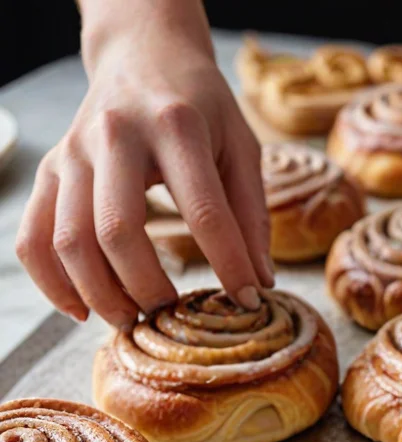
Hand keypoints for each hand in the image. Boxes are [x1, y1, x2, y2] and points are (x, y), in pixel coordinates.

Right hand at [16, 5, 273, 329]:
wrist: (144, 54)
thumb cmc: (203, 106)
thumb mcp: (242, 147)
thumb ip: (252, 214)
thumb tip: (260, 282)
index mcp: (177, 126)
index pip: (204, 211)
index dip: (229, 264)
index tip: (246, 301)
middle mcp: (117, 136)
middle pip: (118, 232)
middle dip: (148, 288)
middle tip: (173, 314)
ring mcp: (74, 152)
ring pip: (69, 241)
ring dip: (100, 295)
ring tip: (134, 320)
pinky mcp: (50, 169)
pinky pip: (33, 237)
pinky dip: (51, 283)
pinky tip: (83, 308)